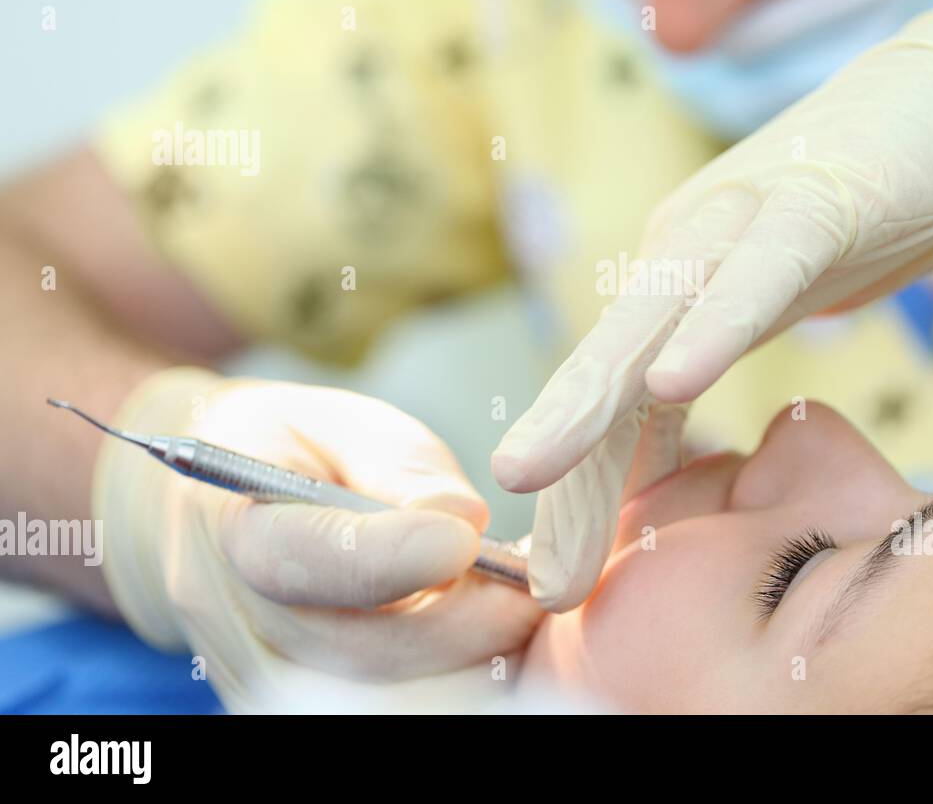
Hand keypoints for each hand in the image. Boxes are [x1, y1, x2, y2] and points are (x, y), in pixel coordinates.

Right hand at [95, 368, 541, 711]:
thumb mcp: (344, 423)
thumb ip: (400, 465)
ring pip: (375, 692)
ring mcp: (254, 672)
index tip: (465, 540)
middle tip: (525, 588)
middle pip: (352, 646)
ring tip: (509, 605)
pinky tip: (479, 634)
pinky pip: (379, 705)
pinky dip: (442, 674)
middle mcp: (229, 614)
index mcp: (229, 521)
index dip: (388, 556)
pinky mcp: (285, 704)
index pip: (298, 558)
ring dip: (459, 654)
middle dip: (457, 622)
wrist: (211, 509)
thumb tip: (464, 518)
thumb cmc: (296, 451)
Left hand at [494, 0, 932, 609]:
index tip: (560, 582)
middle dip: (564, 467)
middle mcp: (694, 245)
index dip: (592, 492)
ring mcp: (749, 213)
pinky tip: (676, 378)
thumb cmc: (884, 199)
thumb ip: (730, 331)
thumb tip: (690, 417)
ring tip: (530, 470)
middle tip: (529, 570)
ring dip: (590, 394)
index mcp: (686, 279)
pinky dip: (719, 321)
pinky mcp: (822, 194)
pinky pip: (763, 265)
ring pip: (657, 311)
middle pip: (612, 367)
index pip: (625, 401)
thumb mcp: (793, 286)